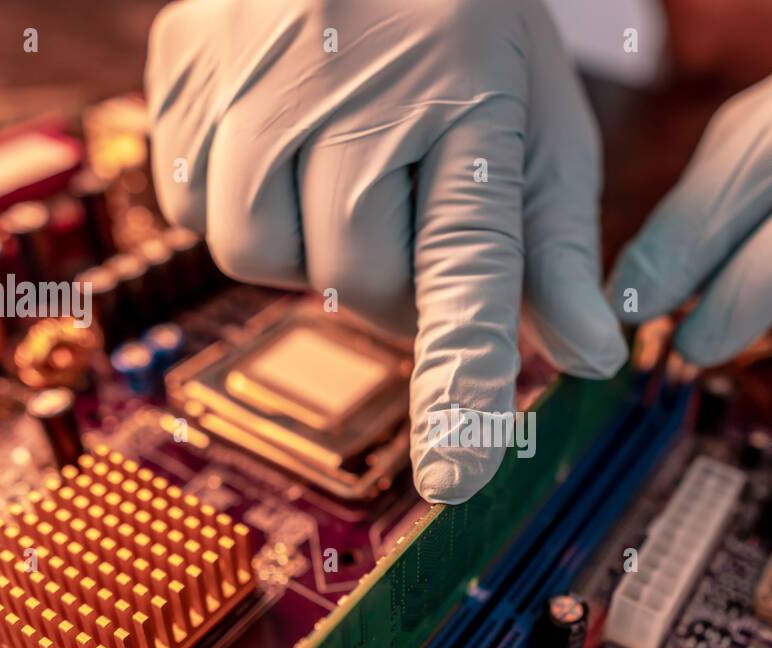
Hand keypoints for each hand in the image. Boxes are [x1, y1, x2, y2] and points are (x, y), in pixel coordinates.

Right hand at [145, 0, 626, 502]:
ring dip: (307, 248)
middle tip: (412, 215)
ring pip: (260, 255)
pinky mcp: (181, 66)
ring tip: (342, 176)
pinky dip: (241, 206)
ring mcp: (252, 73)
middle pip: (356, 283)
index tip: (456, 477)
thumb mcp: (538, 120)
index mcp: (469, 100)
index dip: (458, 379)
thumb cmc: (470, 25)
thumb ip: (556, 246)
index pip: (465, 269)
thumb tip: (590, 360)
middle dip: (394, 283)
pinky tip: (278, 150)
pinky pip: (192, 208)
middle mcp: (352, 87)